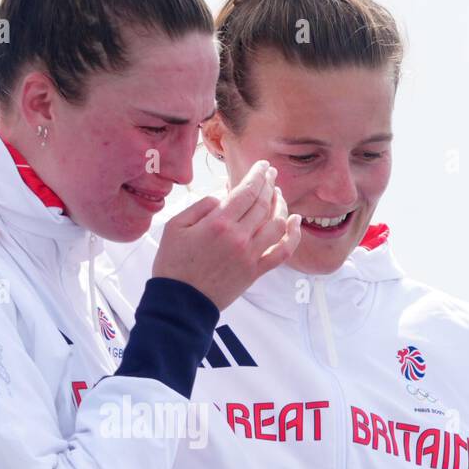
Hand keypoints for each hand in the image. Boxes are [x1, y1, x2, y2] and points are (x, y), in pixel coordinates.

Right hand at [153, 160, 300, 309]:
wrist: (180, 302)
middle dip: (269, 184)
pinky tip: (296, 221)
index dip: (258, 174)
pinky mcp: (255, 272)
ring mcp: (250, 255)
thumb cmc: (173, 264)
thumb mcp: (175, 226)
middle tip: (271, 174)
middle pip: (263, 203)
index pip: (247, 191)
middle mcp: (239, 237)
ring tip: (278, 194)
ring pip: (277, 223)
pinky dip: (293, 235)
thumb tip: (224, 197)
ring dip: (281, 205)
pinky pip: (282, 252)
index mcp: (218, 223)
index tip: (263, 165)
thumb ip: (201, 206)